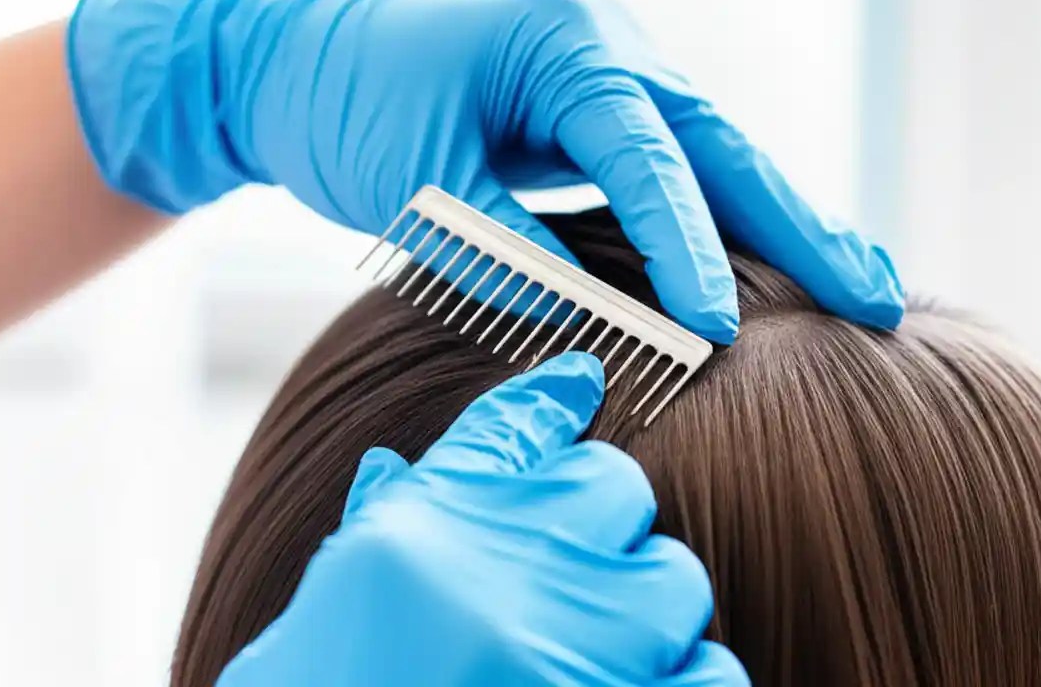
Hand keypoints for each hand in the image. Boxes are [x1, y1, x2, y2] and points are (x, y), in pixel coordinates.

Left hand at [70, 0, 903, 340]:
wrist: (300, 60)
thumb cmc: (348, 104)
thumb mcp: (419, 181)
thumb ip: (506, 248)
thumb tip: (586, 327)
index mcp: (571, 46)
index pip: (650, 156)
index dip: (688, 246)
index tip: (721, 328)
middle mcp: (613, 55)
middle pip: (727, 149)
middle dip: (803, 227)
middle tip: (878, 298)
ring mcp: (614, 84)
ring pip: (718, 164)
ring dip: (784, 229)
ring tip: (862, 290)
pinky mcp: (599, 122)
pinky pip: (680, 177)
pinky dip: (726, 226)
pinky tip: (772, 271)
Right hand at [213, 353, 747, 685]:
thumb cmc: (329, 683)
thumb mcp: (337, 600)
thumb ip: (376, 526)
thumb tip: (388, 466)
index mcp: (423, 536)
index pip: (512, 424)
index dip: (555, 396)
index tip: (579, 383)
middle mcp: (505, 579)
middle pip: (616, 489)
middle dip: (605, 528)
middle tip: (576, 575)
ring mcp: (573, 653)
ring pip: (673, 581)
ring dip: (650, 610)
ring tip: (606, 645)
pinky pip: (711, 674)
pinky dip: (688, 679)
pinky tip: (641, 686)